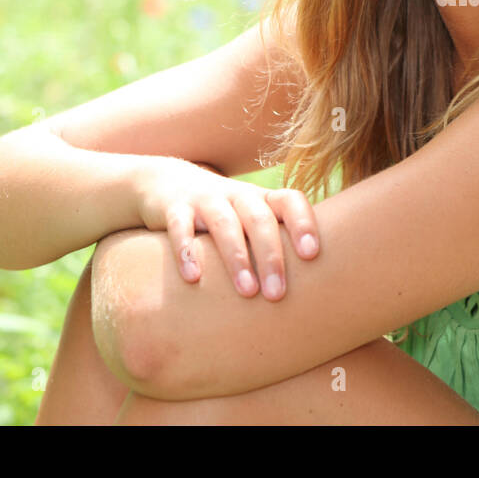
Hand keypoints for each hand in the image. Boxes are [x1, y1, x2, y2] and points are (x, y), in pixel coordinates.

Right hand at [136, 158, 319, 300]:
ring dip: (237, 258)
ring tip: (247, 291)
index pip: (290, 201)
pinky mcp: (174, 208)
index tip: (311, 255)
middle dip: (271, 257)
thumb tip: (312, 286)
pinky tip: (193, 278)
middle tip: (277, 295)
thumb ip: (276, 243)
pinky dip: (186, 251)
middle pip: (259, 220)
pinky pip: (180, 227)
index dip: (303, 223)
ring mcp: (205, 199)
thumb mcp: (249, 221)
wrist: (166, 182)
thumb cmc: (223, 215)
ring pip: (225, 224)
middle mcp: (237, 195)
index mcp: (261, 199)